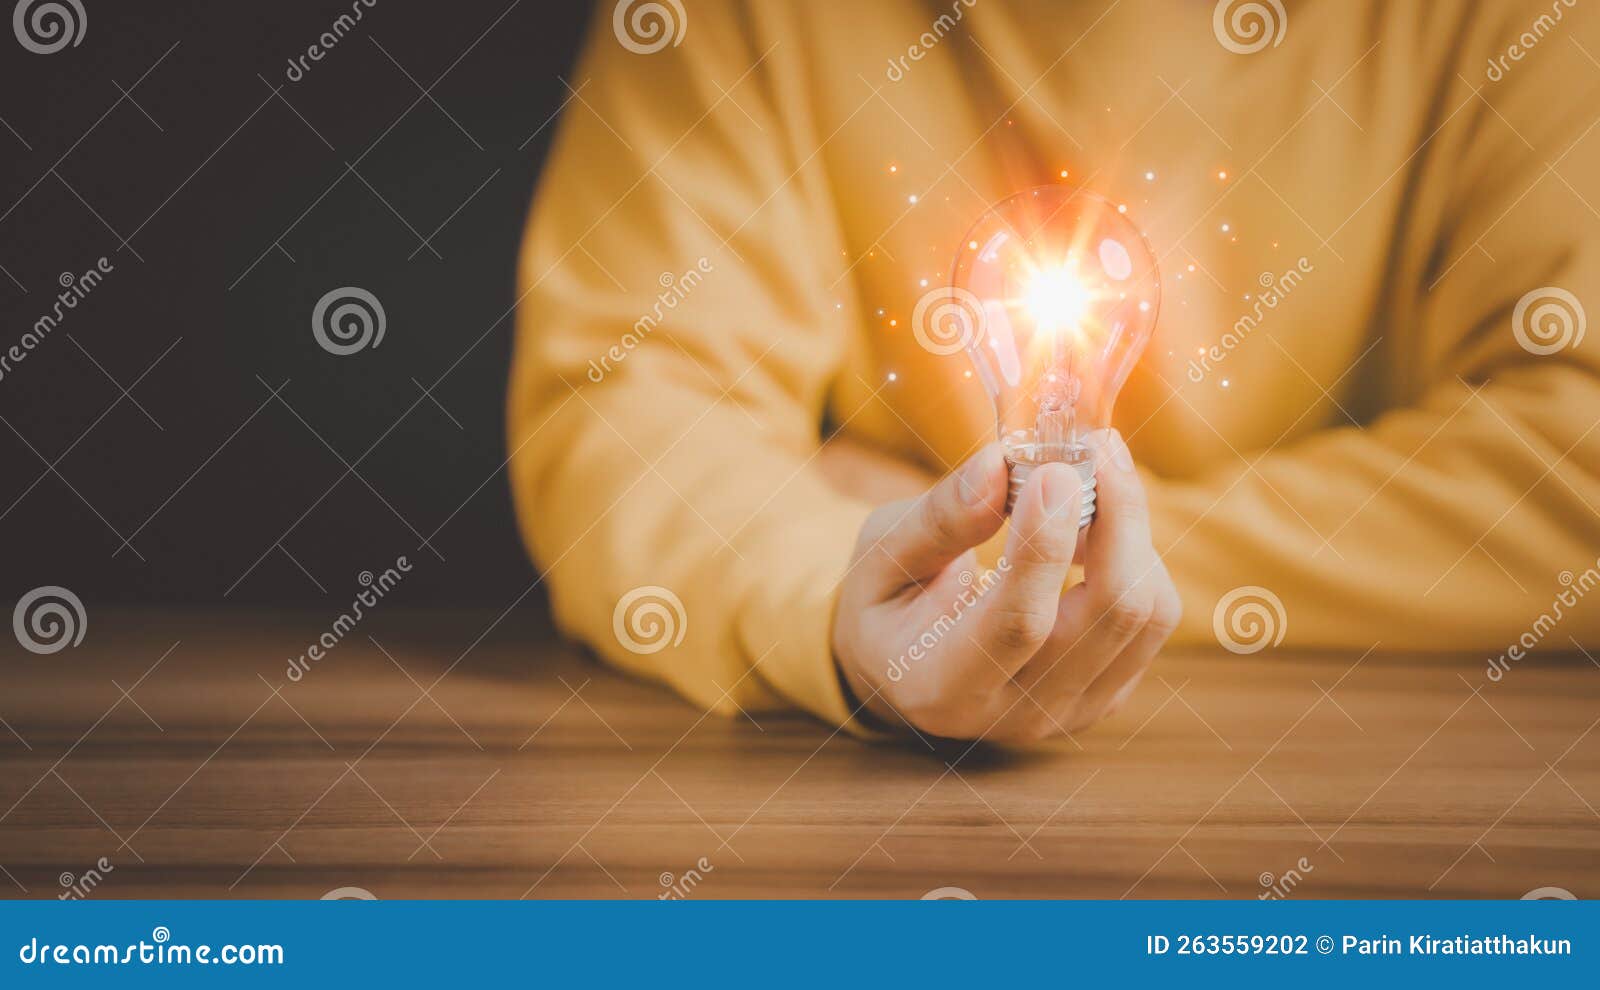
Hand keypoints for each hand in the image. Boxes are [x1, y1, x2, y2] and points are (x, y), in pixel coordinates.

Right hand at [831, 432, 1180, 742]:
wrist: (904, 666)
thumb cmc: (888, 602)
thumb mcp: (880, 554)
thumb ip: (939, 518)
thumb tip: (1000, 466)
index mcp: (944, 686)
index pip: (1018, 623)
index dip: (1046, 545)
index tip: (1056, 470)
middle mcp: (1017, 713)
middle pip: (1110, 615)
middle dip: (1116, 518)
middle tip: (1094, 448)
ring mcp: (1071, 710)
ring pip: (1148, 612)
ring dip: (1131, 530)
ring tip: (1086, 482)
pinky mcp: (1107, 694)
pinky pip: (1155, 618)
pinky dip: (1137, 555)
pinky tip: (1092, 528)